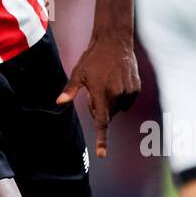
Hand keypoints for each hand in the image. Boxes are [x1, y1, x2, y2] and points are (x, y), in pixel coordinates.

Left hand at [56, 33, 140, 158]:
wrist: (114, 41)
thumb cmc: (93, 58)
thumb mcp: (78, 73)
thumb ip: (70, 91)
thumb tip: (58, 103)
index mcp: (101, 93)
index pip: (101, 122)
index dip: (102, 140)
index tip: (102, 154)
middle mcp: (117, 95)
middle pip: (108, 115)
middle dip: (100, 109)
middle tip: (94, 91)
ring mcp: (129, 92)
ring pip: (118, 108)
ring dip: (111, 103)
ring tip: (106, 83)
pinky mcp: (136, 88)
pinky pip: (127, 101)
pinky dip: (121, 96)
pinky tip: (116, 81)